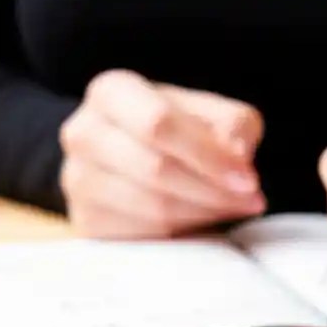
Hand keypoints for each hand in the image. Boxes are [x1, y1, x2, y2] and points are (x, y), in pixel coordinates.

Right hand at [59, 69, 265, 237]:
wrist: (129, 161)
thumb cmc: (177, 132)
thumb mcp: (211, 115)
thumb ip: (232, 125)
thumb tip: (236, 152)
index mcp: (111, 92)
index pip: (158, 123)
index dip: (207, 154)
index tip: (249, 178)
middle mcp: (82, 132)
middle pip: (154, 168)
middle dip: (212, 188)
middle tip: (250, 199)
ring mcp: (76, 179)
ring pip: (151, 206)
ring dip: (202, 212)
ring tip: (232, 208)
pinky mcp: (84, 220)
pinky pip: (141, 234)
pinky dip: (181, 231)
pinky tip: (201, 220)